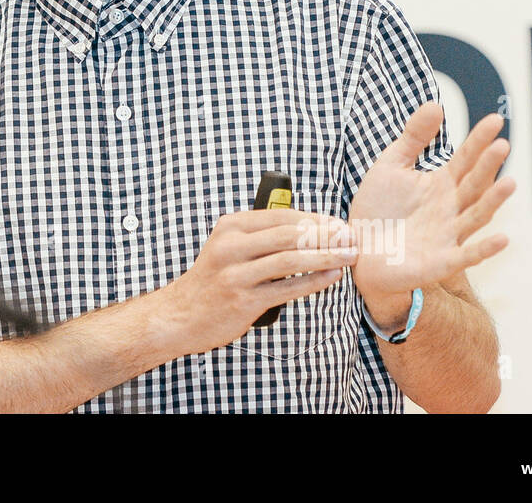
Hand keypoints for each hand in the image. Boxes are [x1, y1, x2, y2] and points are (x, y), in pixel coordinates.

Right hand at [160, 208, 360, 355]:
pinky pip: (287, 288)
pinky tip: (332, 276)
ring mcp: (236, 273)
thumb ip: (260, 236)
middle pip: (290, 234)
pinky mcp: (243, 300)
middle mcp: (231, 246)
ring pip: (291, 260)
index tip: (338, 223)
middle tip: (351, 237)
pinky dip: (313, 281)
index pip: (282, 216)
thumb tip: (309, 229)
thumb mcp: (228, 247)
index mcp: (230, 226)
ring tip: (349, 255)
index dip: (315, 218)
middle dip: (326, 235)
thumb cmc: (212, 280)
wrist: (180, 315)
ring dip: (326, 256)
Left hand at [348, 102, 515, 300]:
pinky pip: (466, 256)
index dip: (479, 140)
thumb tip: (435, 104)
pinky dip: (484, 250)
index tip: (496, 119)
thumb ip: (413, 137)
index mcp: (441, 184)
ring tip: (509, 183)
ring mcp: (448, 235)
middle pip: (474, 184)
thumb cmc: (379, 208)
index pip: (465, 158)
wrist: (359, 250)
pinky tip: (503, 239)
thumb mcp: (391, 166)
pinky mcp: (440, 262)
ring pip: (476, 216)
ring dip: (493, 202)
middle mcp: (451, 208)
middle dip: (488, 166)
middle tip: (502, 145)